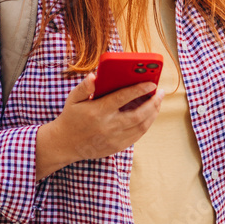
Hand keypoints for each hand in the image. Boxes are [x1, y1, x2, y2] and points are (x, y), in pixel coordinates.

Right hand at [35, 73, 164, 179]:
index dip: (139, 89)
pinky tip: (150, 115)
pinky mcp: (116, 147)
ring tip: (158, 102)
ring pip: (141, 126)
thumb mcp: (72, 99)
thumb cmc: (71, 117)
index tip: (151, 83)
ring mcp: (113, 138)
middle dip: (153, 102)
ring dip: (153, 113)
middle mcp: (108, 126)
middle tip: (160, 92)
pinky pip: (137, 135)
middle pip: (138, 114)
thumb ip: (84, 87)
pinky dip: (146, 124)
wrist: (64, 144)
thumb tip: (94, 76)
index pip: (123, 98)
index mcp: (98, 111)